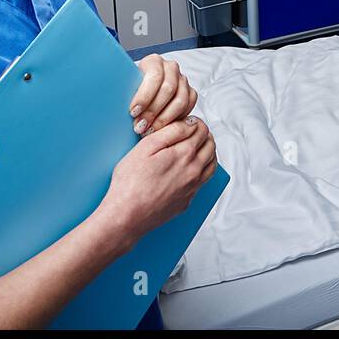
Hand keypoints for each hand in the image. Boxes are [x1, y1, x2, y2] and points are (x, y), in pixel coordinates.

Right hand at [98, 117, 217, 242]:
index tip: (186, 122)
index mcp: (185, 154)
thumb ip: (171, 131)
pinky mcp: (187, 201)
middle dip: (203, 135)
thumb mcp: (146, 147)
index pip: (202, 130)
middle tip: (191, 132)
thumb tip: (190, 123)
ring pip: (211, 164)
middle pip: (210, 146)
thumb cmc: (130, 182)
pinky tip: (189, 169)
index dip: (195, 122)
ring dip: (207, 152)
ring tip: (195, 147)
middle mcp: (194, 171)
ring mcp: (192, 188)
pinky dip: (202, 170)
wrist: (127, 216)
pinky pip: (203, 181)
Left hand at [129, 55, 196, 134]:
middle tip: (140, 126)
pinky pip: (188, 107)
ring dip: (164, 119)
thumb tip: (114, 103)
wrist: (142, 95)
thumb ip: (123, 92)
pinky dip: (176, 120)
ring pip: (180, 100)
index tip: (133, 112)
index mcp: (154, 61)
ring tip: (149, 130)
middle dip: (153, 111)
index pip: (154, 76)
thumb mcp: (125, 87)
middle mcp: (171, 68)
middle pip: (168, 89)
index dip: (144, 96)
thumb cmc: (132, 91)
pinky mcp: (191, 93)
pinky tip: (162, 128)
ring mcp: (183, 80)